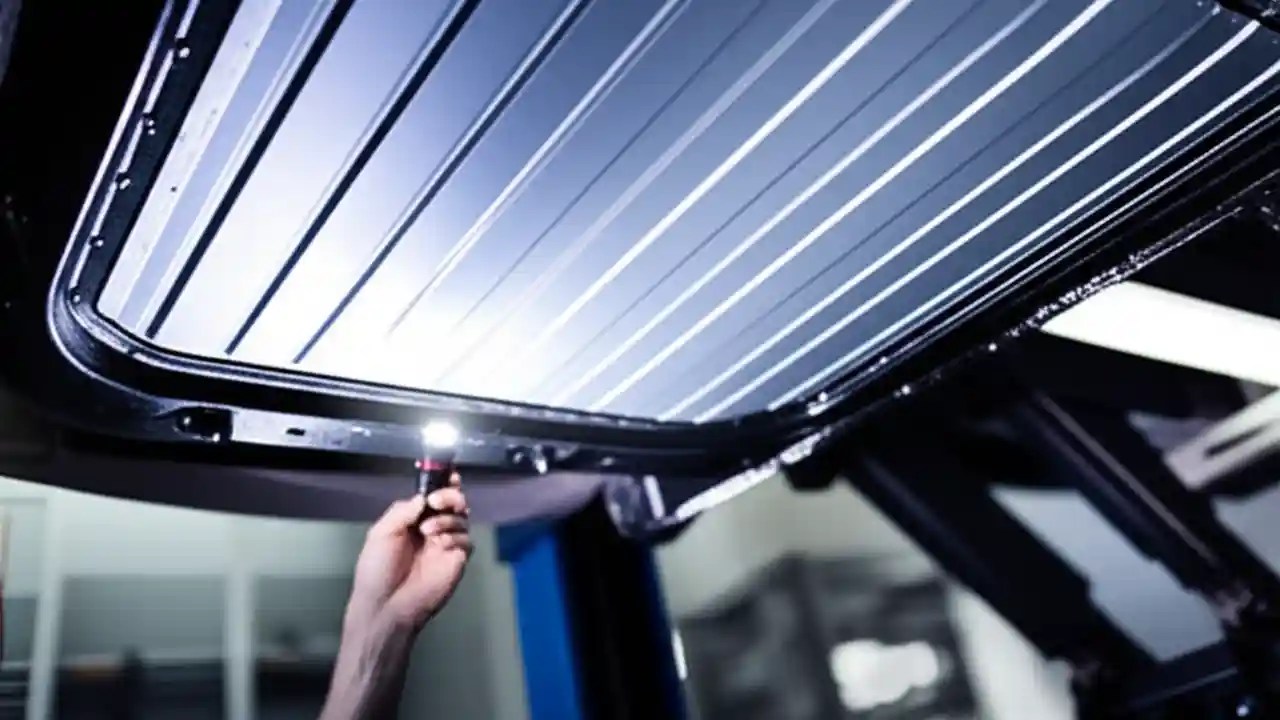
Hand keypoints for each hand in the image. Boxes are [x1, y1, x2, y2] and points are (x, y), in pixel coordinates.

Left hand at [348, 473, 471, 630]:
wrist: (386, 605)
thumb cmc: (377, 570)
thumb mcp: (381, 533)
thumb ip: (403, 510)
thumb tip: (423, 496)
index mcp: (412, 520)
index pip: (433, 495)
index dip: (442, 483)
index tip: (447, 474)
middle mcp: (432, 528)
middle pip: (454, 501)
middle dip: (450, 495)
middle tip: (437, 501)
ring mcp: (446, 544)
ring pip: (462, 517)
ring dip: (447, 517)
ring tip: (428, 531)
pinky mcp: (457, 560)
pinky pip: (467, 539)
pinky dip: (455, 535)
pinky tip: (439, 544)